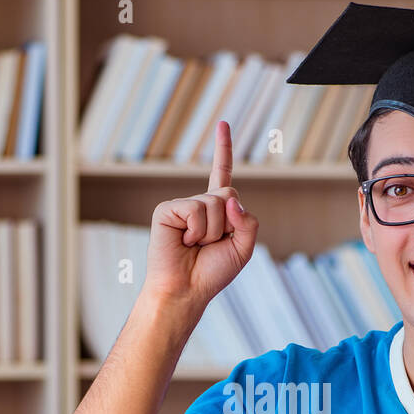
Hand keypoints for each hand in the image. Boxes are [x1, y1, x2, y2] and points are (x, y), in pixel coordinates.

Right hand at [143, 120, 257, 309]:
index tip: (223, 123)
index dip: (223, 149)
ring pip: (214, 203)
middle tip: (208, 245)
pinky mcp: (166, 210)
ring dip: (211, 232)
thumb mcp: (242, 248)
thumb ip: (247, 222)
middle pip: (228, 194)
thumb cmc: (211, 273)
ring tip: (195, 246)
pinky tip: (183, 242)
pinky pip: (195, 210)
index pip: (222, 174)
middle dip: (227, 223)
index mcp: (215, 211)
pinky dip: (196, 231)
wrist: (185, 290)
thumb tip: (231, 199)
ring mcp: (181, 206)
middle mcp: (198, 204)